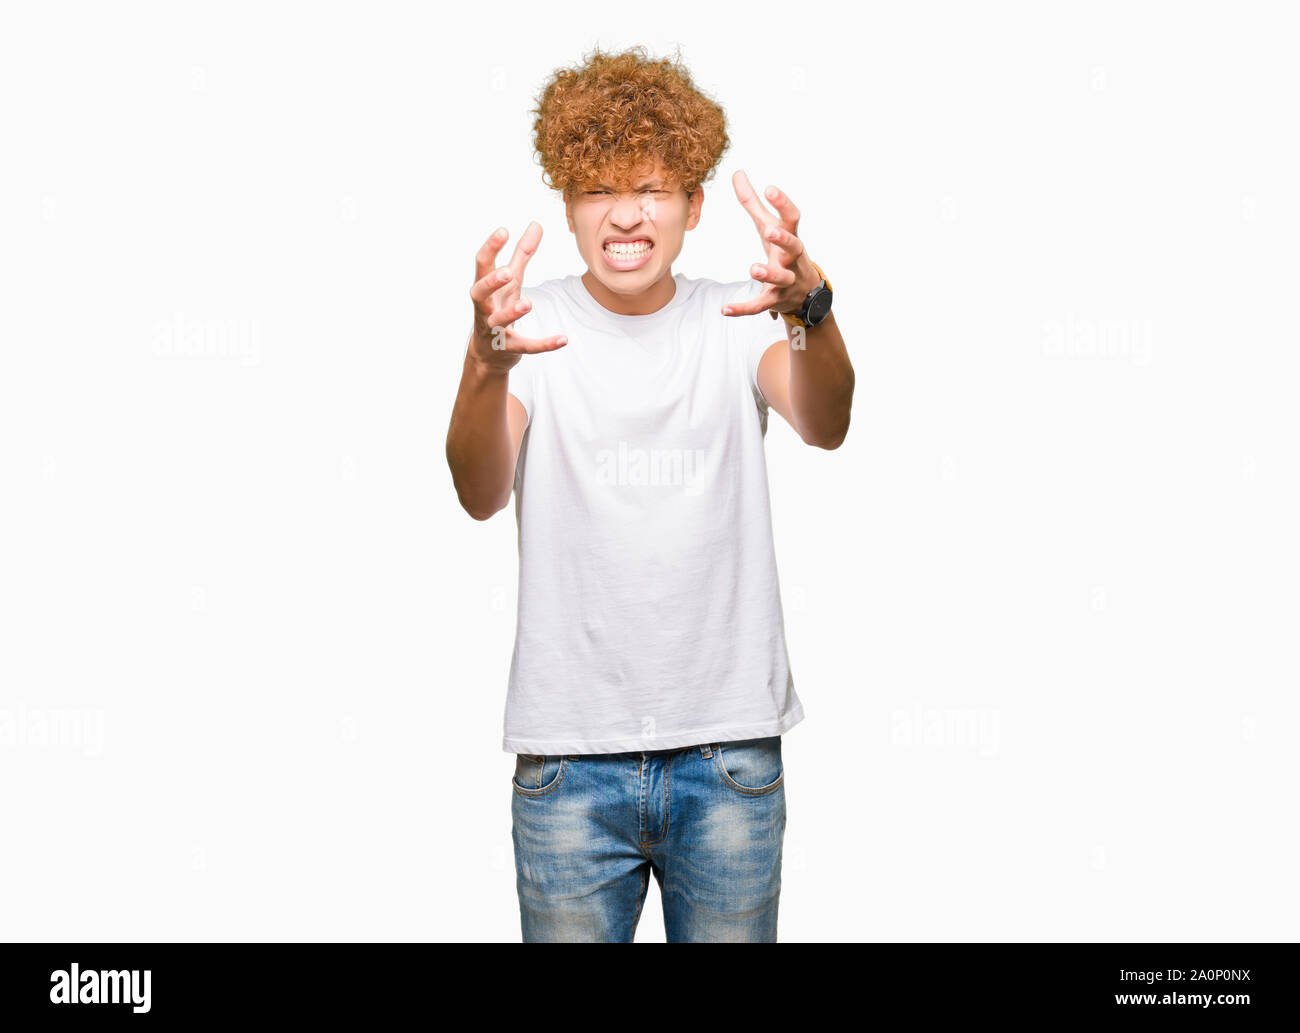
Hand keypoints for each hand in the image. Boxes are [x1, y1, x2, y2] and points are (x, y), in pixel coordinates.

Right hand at [468, 221, 567, 371]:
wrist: (489, 353)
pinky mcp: (508, 348)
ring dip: (511, 313)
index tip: (504, 231)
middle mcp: (485, 307)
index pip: (481, 265)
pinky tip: (563, 339)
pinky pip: (525, 346)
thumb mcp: (511, 281)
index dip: (491, 248)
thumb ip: (522, 254)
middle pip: (479, 293)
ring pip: (498, 321)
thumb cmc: (498, 307)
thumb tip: (536, 224)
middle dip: (491, 283)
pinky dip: (543, 344)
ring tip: (528, 303)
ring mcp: (494, 329)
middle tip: (506, 272)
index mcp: (485, 288)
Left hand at [722, 170, 821, 319]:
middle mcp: (792, 259)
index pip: (792, 218)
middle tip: (770, 231)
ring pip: (780, 278)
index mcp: (791, 238)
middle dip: (783, 239)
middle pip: (793, 248)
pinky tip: (725, 310)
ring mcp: (786, 281)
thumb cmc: (783, 252)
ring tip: (753, 268)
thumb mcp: (769, 227)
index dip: (783, 203)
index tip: (770, 189)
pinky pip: (760, 305)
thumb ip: (752, 203)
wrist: (805, 294)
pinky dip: (743, 309)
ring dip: (768, 274)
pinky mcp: (775, 300)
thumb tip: (737, 173)